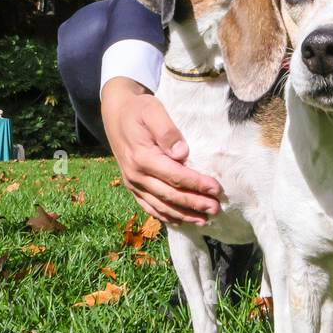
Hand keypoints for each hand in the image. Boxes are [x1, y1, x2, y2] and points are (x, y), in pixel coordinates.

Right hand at [100, 77, 221, 225]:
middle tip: (216, 209)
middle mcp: (136, 175)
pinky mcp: (132, 186)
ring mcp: (132, 183)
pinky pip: (148, 206)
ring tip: (204, 220)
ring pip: (160, 205)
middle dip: (194, 204)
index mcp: (142, 158)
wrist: (115, 112)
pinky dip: (164, 216)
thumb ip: (167, 131)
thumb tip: (181, 153)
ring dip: (183, 215)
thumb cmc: (138, 110)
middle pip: (170, 195)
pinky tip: (180, 222)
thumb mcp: (152, 111)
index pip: (175, 176)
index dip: (197, 184)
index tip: (216, 189)